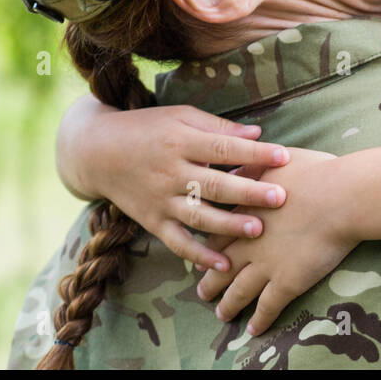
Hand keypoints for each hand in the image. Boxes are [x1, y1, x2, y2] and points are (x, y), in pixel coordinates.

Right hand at [61, 98, 291, 271]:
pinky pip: (177, 242)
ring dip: (229, 225)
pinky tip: (223, 264)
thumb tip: (258, 134)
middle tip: (280, 197)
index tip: (284, 155)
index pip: (224, 148)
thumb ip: (218, 127)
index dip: (254, 153)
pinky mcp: (153, 221)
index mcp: (181, 141)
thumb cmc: (147, 128)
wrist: (96, 152)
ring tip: (258, 229)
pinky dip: (199, 255)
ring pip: (199, 216)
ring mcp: (161, 199)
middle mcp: (171, 172)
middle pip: (215, 184)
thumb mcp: (180, 116)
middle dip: (249, 192)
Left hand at [196, 148, 358, 336]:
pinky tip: (253, 330)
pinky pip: (267, 307)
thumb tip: (235, 168)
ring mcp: (266, 265)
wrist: (341, 197)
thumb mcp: (276, 160)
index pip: (218, 237)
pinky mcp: (287, 282)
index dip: (209, 250)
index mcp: (246, 214)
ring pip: (238, 291)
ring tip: (222, 315)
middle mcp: (249, 243)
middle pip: (220, 267)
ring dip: (228, 305)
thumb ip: (251, 167)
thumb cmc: (316, 173)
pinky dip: (259, 320)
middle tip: (202, 293)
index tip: (203, 258)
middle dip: (210, 282)